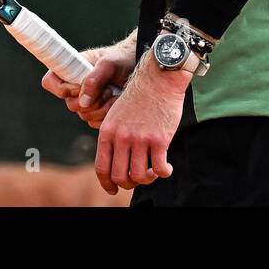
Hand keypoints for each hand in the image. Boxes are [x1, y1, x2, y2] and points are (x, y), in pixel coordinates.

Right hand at [41, 44, 133, 128]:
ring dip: (102, 108)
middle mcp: (76, 86)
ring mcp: (86, 101)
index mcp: (72, 69)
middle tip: (107, 89)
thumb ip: (94, 79)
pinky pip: (96, 123)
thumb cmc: (122, 59)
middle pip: (70, 105)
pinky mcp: (98, 112)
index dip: (60, 88)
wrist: (139, 67)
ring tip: (114, 94)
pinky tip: (117, 102)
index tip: (79, 86)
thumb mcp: (109, 63)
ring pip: (85, 116)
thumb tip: (82, 102)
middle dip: (91, 100)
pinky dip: (108, 115)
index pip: (50, 82)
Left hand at [94, 59, 188, 194]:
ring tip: (153, 172)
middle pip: (120, 176)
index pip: (102, 167)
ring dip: (147, 179)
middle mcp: (121, 138)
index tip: (113, 190)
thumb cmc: (140, 96)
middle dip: (129, 183)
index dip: (107, 184)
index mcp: (107, 131)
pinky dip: (164, 173)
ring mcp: (140, 139)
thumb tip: (115, 161)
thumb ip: (114, 136)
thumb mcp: (116, 113)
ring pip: (140, 176)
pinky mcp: (159, 139)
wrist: (159, 78)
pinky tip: (167, 168)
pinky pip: (160, 169)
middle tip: (138, 178)